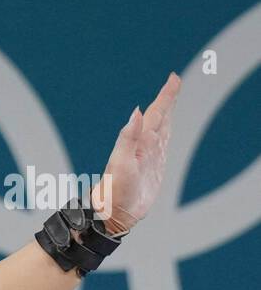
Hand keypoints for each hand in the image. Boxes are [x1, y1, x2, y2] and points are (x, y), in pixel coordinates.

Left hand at [89, 72, 181, 234]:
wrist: (114, 211)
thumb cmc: (114, 189)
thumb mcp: (121, 162)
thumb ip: (128, 137)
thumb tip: (137, 112)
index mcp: (138, 141)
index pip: (155, 113)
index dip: (165, 96)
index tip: (174, 78)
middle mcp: (144, 144)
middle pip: (160, 116)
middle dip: (168, 99)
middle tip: (175, 81)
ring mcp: (149, 155)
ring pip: (163, 127)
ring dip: (168, 112)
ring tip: (173, 99)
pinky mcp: (154, 167)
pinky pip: (164, 143)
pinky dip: (168, 131)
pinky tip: (167, 128)